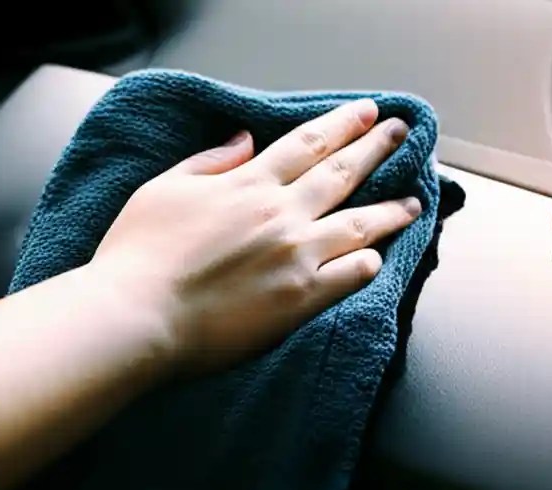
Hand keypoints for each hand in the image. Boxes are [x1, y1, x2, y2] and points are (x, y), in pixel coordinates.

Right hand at [88, 98, 419, 375]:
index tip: (367, 113)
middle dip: (377, 148)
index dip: (342, 125)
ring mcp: (297, 255)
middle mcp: (280, 213)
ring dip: (392, 209)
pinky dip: (371, 262)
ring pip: (361, 223)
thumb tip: (243, 139)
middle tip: (402, 134)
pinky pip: (353, 274)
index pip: (307, 144)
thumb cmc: (138, 256)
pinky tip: (380, 257)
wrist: (138, 315)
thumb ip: (209, 162)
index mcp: (247, 184)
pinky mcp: (303, 298)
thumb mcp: (163, 189)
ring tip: (413, 201)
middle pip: (342, 173)